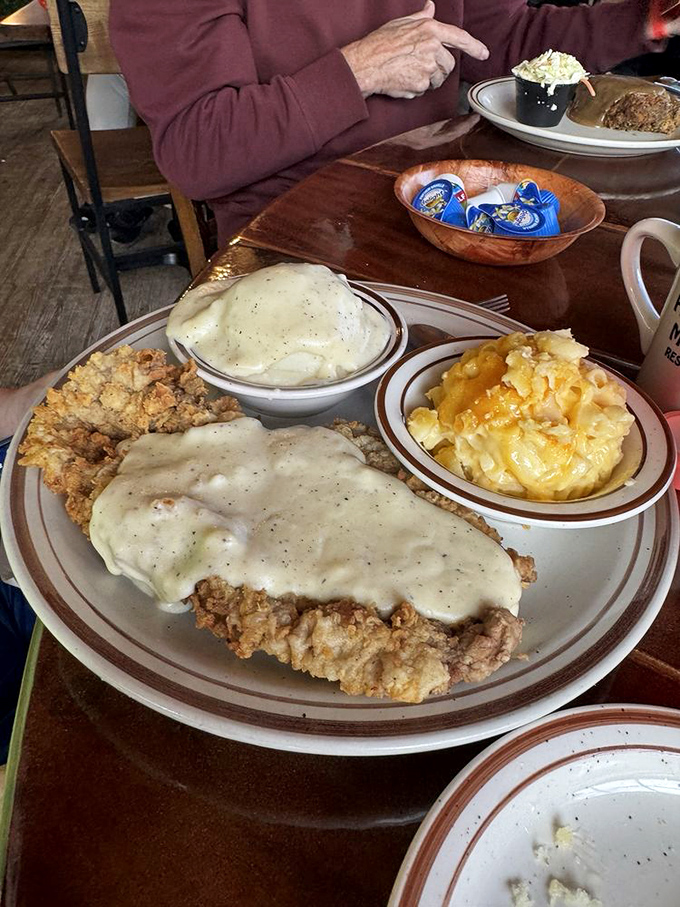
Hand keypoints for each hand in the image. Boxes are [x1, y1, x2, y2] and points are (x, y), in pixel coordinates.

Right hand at [341, 1, 488, 99]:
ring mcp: (427, 67)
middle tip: (420, 67)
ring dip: (428, 80)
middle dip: (439, 69)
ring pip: (438, 79)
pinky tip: (402, 80)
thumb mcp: (401, 23)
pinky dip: (415, 88)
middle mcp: (432, 47)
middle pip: (448, 64)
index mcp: (430, 29)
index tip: (483, 54)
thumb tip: (430, 7)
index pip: (459, 37)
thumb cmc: (380, 43)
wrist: (365, 64)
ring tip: (409, 72)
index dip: (474, 46)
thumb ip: (421, 17)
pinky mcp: (421, 83)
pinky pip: (424, 90)